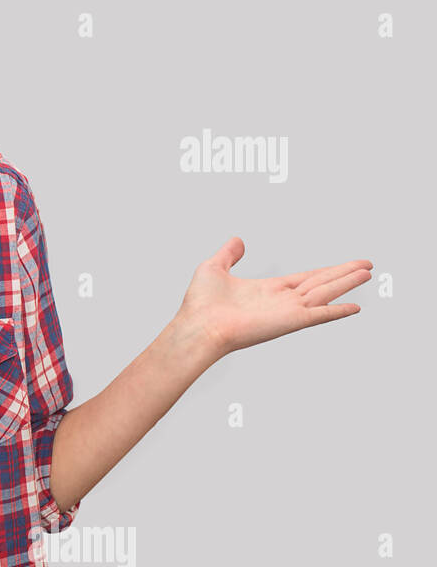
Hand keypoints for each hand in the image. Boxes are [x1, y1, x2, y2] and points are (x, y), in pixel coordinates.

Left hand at [174, 237, 371, 359]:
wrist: (198, 326)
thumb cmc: (200, 304)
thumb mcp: (214, 267)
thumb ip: (229, 254)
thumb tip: (238, 240)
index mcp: (267, 290)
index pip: (304, 278)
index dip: (326, 271)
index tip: (344, 265)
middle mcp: (281, 301)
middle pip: (321, 283)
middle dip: (344, 274)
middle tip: (367, 266)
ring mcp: (287, 311)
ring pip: (325, 293)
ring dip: (347, 282)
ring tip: (368, 272)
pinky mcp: (289, 321)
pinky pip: (319, 314)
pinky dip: (337, 311)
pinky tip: (356, 307)